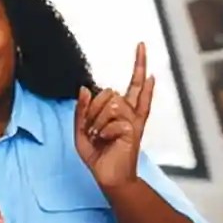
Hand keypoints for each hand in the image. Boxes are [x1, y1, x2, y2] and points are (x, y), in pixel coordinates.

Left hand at [75, 44, 154, 188]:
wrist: (108, 177)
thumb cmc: (98, 155)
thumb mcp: (81, 131)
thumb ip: (82, 109)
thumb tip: (85, 88)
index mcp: (122, 110)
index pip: (134, 83)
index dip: (139, 63)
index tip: (141, 45)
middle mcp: (131, 112)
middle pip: (110, 92)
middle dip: (93, 108)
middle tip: (92, 129)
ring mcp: (133, 120)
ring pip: (111, 102)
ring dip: (97, 120)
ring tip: (99, 136)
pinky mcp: (133, 130)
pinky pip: (113, 119)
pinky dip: (103, 131)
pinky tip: (106, 140)